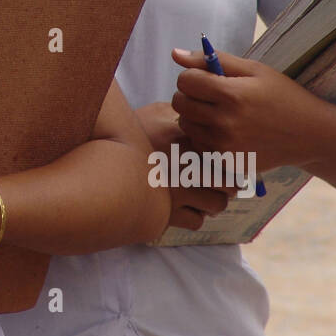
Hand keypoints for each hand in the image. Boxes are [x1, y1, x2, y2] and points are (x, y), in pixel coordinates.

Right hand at [136, 101, 235, 230]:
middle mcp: (190, 169)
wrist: (104, 162)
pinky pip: (196, 221)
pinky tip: (186, 207)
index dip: (231, 160)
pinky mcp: (168, 213)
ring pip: (217, 205)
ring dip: (214, 202)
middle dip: (229, 184)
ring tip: (206, 197)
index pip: (228, 156)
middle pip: (229, 184)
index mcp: (190, 143)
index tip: (228, 162)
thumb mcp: (154, 113)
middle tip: (225, 183)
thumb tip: (199, 113)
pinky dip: (195, 216)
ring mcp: (179, 193)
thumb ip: (180, 114)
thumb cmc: (130, 135)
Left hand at [171, 47, 315, 172]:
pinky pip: (196, 145)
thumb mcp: (254, 70)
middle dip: (189, 95)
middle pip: (179, 103)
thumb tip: (175, 54)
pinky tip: (222, 130)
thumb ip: (212, 60)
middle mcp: (224, 123)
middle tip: (208, 95)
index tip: (205, 78)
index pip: (185, 81)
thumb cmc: (281, 96)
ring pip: (184, 124)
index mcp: (232, 95)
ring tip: (216, 112)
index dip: (191, 76)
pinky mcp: (226, 162)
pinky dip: (202, 136)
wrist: (308, 134)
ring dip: (193, 116)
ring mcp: (224, 146)